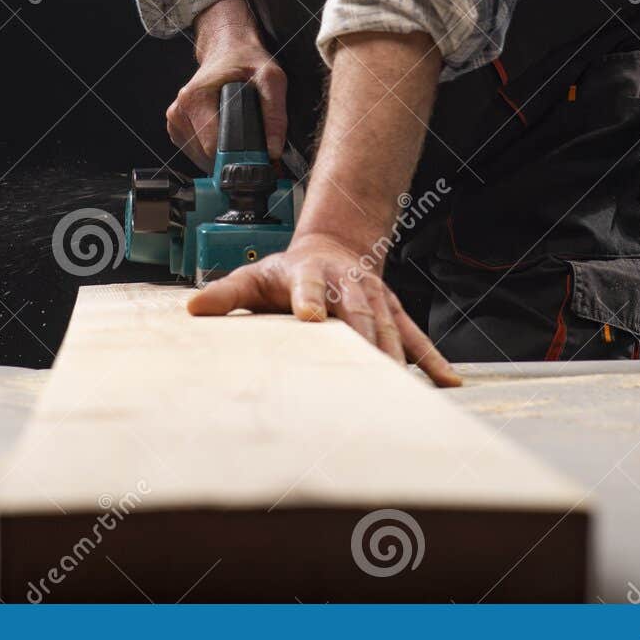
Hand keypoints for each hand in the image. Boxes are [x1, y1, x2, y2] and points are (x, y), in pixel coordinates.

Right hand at [167, 0, 285, 169]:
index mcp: (194, 99)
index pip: (213, 147)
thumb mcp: (271, 79)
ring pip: (202, 159)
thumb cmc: (246, 61)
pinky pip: (197, 154)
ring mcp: (175, 121)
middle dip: (233, 158)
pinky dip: (214, 152)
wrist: (227, 49)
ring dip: (223, 157)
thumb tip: (273, 150)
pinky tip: (225, 136)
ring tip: (240, 138)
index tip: (258, 158)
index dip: (239, 157)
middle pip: (207, 157)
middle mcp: (179, 111)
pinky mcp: (177, 128)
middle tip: (255, 148)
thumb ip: (275, 114)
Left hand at [187, 231, 461, 386]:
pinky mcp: (392, 312)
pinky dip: (432, 359)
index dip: (308, 301)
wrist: (332, 249)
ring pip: (388, 326)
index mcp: (308, 274)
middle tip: (367, 371)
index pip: (307, 288)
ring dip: (396, 356)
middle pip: (357, 310)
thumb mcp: (252, 277)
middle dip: (363, 338)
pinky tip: (448, 382)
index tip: (311, 318)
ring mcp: (374, 297)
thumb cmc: (285, 273)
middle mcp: (346, 283)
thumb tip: (191, 309)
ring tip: (400, 390)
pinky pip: (414, 336)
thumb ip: (224, 294)